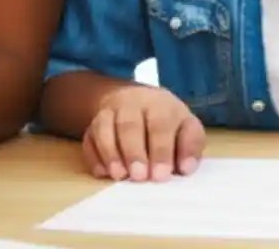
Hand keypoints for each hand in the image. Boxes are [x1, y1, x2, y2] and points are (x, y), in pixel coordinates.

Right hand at [84, 85, 204, 182]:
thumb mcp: (186, 128)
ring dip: (111, 154)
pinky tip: (103, 172)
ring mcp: (110, 111)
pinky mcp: (93, 124)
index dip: (161, 150)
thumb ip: (190, 146)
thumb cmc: (168, 122)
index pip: (161, 124)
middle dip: (135, 153)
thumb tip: (186, 168)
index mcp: (161, 104)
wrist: (137, 100)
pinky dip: (94, 156)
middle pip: (130, 125)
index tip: (161, 175)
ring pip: (105, 128)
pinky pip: (89, 138)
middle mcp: (133, 103)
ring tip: (120, 176)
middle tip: (140, 177)